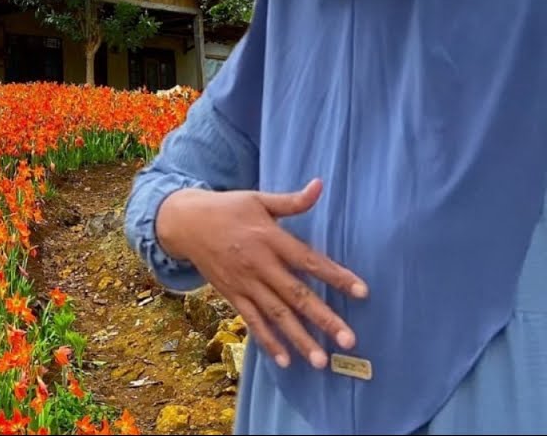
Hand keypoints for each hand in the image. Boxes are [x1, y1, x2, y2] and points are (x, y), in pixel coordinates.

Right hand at [155, 179, 366, 369]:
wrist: (184, 223)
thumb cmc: (227, 208)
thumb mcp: (258, 200)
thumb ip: (292, 201)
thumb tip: (320, 185)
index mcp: (270, 238)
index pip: (309, 260)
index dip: (336, 276)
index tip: (362, 292)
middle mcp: (259, 264)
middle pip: (296, 295)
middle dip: (323, 319)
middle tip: (349, 340)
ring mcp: (244, 283)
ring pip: (276, 315)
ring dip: (299, 338)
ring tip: (320, 360)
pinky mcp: (232, 295)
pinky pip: (252, 321)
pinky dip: (268, 342)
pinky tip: (285, 361)